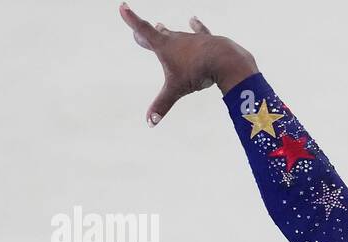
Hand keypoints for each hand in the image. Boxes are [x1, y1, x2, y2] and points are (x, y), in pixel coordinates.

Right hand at [118, 2, 257, 126]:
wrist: (224, 59)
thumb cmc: (198, 72)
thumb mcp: (177, 89)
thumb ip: (162, 105)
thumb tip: (150, 123)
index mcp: (165, 46)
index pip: (144, 30)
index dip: (132, 19)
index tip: (123, 6)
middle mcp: (177, 38)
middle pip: (159, 35)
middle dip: (148, 35)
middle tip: (139, 34)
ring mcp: (193, 38)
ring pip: (178, 34)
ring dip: (169, 33)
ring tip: (162, 26)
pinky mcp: (209, 40)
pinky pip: (200, 32)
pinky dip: (197, 27)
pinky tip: (194, 20)